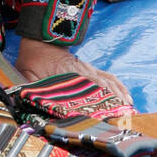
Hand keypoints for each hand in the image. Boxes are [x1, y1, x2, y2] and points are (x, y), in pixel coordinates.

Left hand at [15, 37, 132, 105]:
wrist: (39, 38)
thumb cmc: (32, 58)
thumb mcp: (26, 73)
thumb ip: (29, 88)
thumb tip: (29, 101)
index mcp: (69, 75)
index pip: (88, 89)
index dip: (100, 101)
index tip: (110, 114)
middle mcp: (83, 72)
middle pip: (104, 88)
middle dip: (116, 102)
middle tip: (126, 119)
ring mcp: (88, 70)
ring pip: (109, 82)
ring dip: (120, 96)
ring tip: (130, 111)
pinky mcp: (90, 69)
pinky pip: (109, 77)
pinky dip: (119, 86)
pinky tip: (126, 97)